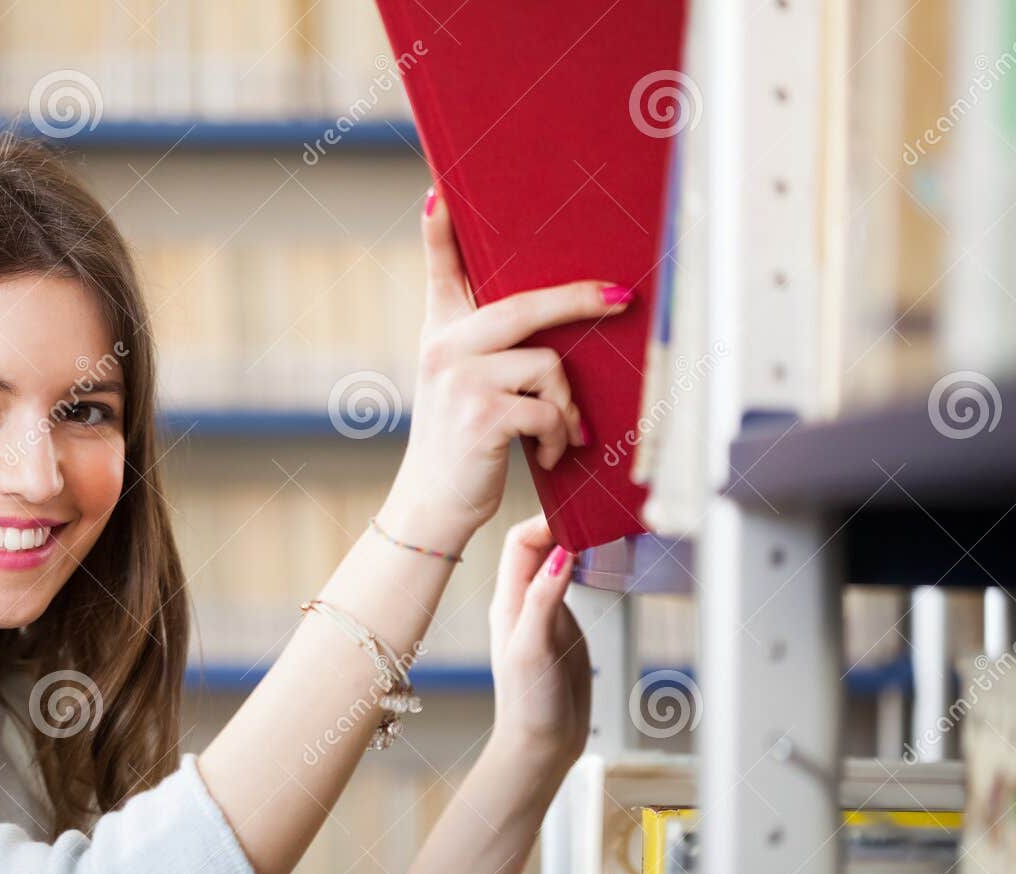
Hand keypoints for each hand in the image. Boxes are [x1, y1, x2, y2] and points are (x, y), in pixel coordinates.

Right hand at [380, 185, 631, 554]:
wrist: (432, 504)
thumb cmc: (460, 444)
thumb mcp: (462, 387)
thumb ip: (488, 348)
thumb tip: (556, 318)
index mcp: (440, 334)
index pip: (440, 269)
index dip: (440, 228)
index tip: (442, 191)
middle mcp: (443, 348)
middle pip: (524, 306)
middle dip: (578, 301)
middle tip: (619, 298)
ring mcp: (461, 379)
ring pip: (547, 366)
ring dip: (565, 405)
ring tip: (559, 433)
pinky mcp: (482, 415)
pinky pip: (547, 410)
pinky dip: (557, 436)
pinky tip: (546, 452)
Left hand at [485, 515, 590, 794]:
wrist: (543, 746)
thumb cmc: (528, 705)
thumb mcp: (532, 649)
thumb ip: (543, 601)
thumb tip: (560, 553)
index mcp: (509, 603)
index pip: (519, 543)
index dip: (545, 522)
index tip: (576, 514)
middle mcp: (525, 602)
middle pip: (538, 545)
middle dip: (561, 522)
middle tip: (594, 510)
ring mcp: (546, 612)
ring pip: (556, 561)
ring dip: (574, 540)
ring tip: (600, 524)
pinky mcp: (567, 627)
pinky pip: (573, 584)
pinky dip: (586, 564)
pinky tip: (603, 556)